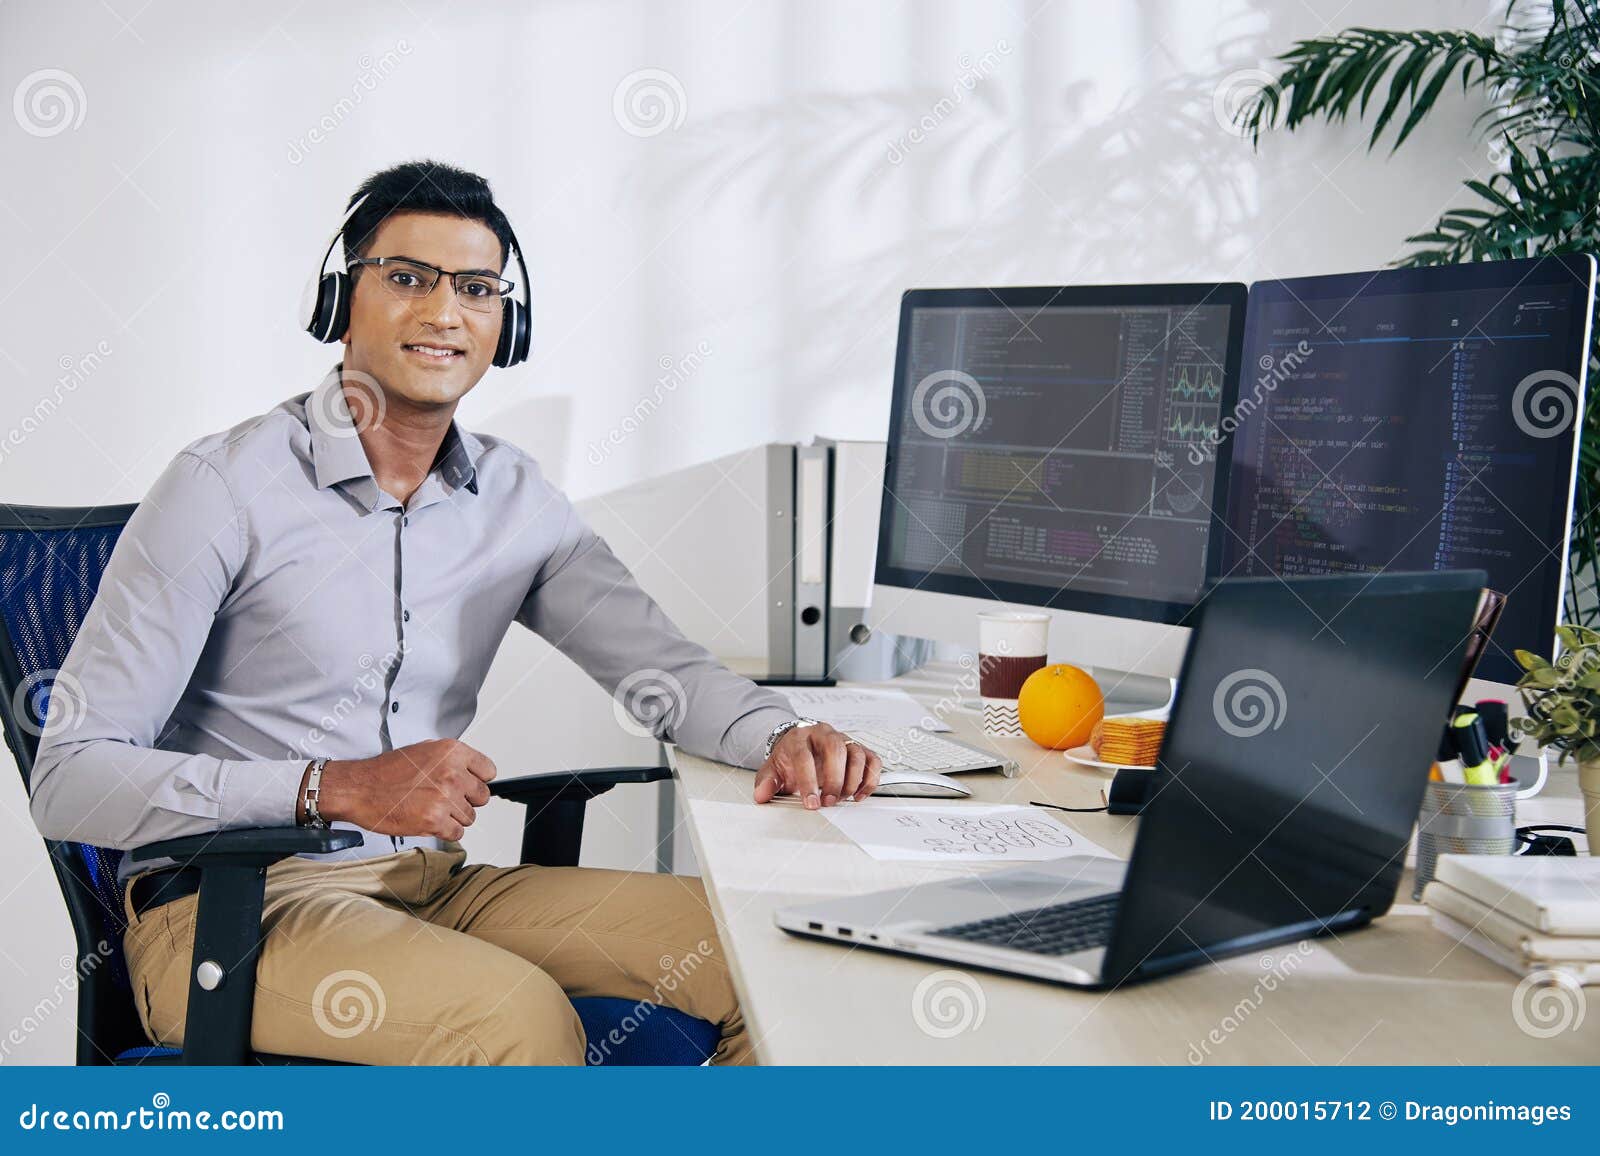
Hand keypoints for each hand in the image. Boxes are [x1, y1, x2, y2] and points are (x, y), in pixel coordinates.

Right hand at [309, 739, 496, 839]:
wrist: (359, 789)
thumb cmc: (387, 771)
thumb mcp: (425, 750)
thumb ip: (452, 760)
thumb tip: (473, 773)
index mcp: (452, 752)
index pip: (489, 771)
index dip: (477, 781)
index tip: (468, 785)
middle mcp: (452, 773)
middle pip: (482, 797)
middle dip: (466, 801)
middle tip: (445, 800)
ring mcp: (445, 798)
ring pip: (470, 817)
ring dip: (453, 817)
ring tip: (431, 809)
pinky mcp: (435, 821)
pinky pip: (457, 833)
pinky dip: (445, 831)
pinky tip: (428, 821)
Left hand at [753, 722, 881, 808]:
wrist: (801, 743)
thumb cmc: (790, 757)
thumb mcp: (774, 768)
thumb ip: (767, 781)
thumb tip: (761, 795)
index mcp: (800, 736)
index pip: (804, 755)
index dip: (808, 780)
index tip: (811, 802)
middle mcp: (824, 734)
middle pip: (835, 748)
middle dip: (834, 778)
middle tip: (829, 801)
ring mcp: (844, 739)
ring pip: (857, 753)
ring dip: (853, 780)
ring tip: (843, 798)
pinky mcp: (859, 749)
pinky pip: (872, 760)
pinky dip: (870, 778)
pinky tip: (859, 794)